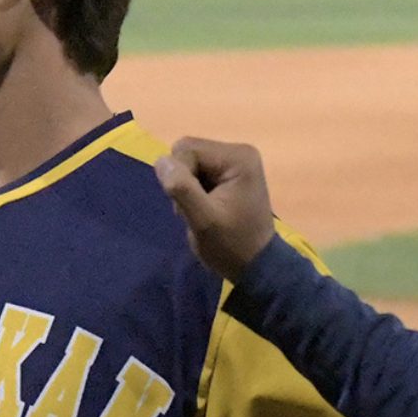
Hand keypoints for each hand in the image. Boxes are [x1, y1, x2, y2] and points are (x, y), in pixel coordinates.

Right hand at [154, 137, 278, 279]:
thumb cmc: (231, 246)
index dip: (178, 177)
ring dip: (187, 188)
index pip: (186, 149)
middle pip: (188, 153)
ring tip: (201, 211)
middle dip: (182, 182)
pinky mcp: (230, 173)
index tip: (189, 206)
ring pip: (189, 163)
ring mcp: (236, 161)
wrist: (256, 266)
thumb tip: (161, 161)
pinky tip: (206, 208)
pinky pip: (197, 171)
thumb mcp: (203, 221)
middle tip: (195, 210)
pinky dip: (194, 190)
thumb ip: (182, 189)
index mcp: (237, 157)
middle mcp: (239, 151)